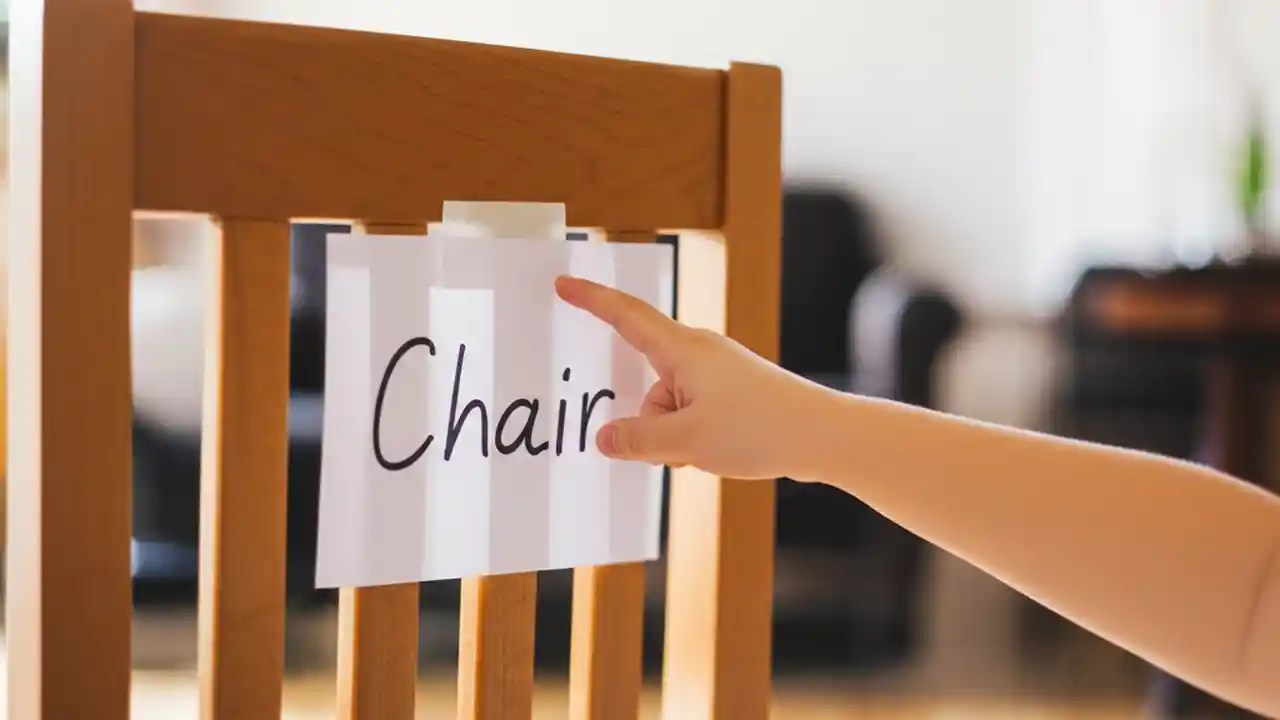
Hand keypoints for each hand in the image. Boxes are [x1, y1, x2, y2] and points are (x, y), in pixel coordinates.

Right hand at [555, 275, 832, 479]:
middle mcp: (701, 353)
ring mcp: (720, 373)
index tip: (563, 284)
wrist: (825, 437)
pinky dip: (692, 435)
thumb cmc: (761, 430)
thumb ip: (637, 440)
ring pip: (669, 404)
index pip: (626, 316)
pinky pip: (692, 412)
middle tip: (669, 445)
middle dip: (647, 417)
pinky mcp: (735, 392)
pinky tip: (718, 453)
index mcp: (685, 350)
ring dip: (673, 433)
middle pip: (648, 380)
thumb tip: (605, 438)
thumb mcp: (686, 441)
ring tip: (705, 453)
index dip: (591, 300)